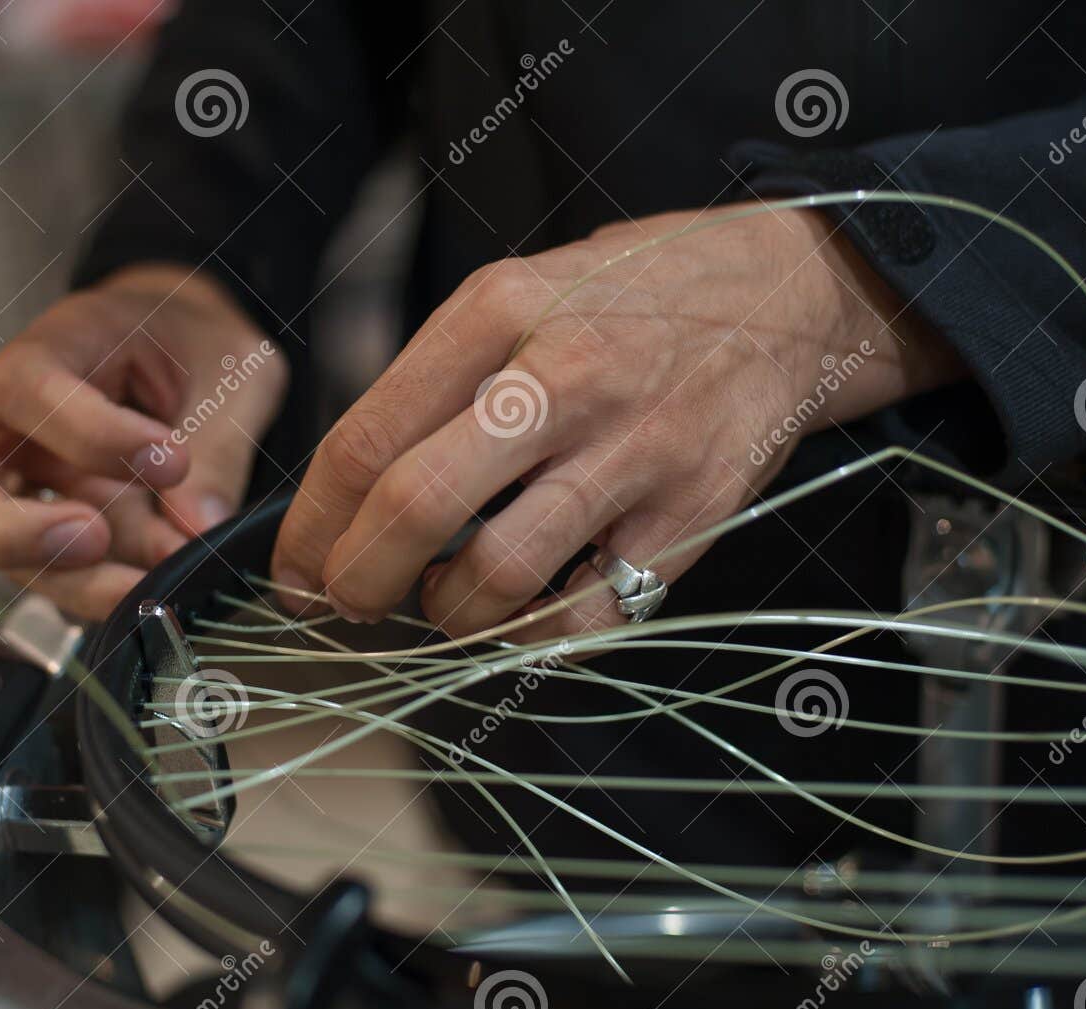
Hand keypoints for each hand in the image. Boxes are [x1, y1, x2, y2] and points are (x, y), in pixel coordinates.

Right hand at [0, 263, 286, 618]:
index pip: (23, 388)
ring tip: (150, 585)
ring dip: (71, 583)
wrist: (198, 355)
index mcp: (52, 348)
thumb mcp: (228, 373)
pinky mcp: (48, 538)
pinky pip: (51, 579)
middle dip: (2, 529)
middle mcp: (10, 424)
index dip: (89, 434)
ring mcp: (19, 488)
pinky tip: (155, 592)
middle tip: (92, 539)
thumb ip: (213, 449)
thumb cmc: (197, 347)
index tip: (169, 459)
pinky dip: (100, 594)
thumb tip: (196, 526)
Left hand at [271, 207, 960, 634]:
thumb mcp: (519, 291)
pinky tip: (524, 614)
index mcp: (498, 311)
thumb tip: (345, 498)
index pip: (365, 438)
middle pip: (416, 508)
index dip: (310, 527)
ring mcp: (634, 452)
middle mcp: (562, 379)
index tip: (296, 570)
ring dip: (445, 617)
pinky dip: (534, 641)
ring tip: (443, 600)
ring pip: (498, 578)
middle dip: (355, 583)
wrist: (790, 293)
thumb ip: (436, 380)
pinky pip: (586, 621)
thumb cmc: (631, 297)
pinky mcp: (691, 518)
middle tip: (345, 606)